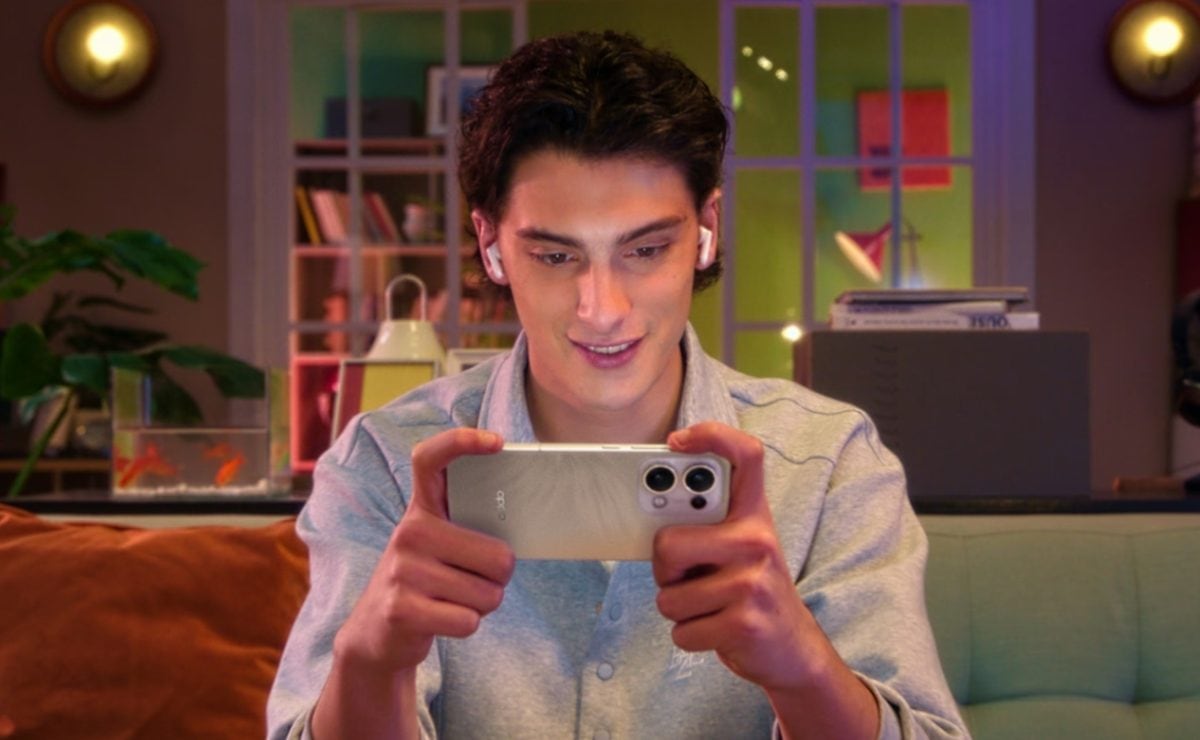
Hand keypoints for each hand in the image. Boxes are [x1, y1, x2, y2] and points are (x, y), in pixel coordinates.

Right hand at [332, 428, 515, 674]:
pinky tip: (441, 619)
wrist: (374, 635)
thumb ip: (468, 530)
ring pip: (488, 594)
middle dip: (499, 578)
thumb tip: (519, 532)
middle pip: (499, 557)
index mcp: (422, 511)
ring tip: (451, 600)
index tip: (497, 442)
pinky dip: (466, 625)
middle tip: (473, 580)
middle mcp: (410, 532)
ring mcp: (403, 569)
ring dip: (481, 605)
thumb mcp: (438, 547)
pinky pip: (468, 620)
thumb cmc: (425, 583)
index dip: (462, 442)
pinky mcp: (401, 608)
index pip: (431, 460)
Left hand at [652, 422, 826, 691]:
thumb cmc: (749, 589)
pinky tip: (717, 628)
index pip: (746, 456)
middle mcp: (758, 539)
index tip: (676, 440)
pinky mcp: (745, 623)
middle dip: (664, 570)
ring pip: (669, 596)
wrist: (792, 647)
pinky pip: (681, 629)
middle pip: (667, 544)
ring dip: (679, 608)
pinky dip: (689, 635)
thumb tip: (645, 510)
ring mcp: (753, 581)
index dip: (711, 436)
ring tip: (710, 605)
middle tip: (687, 576)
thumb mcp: (739, 546)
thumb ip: (705, 524)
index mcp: (754, 514)